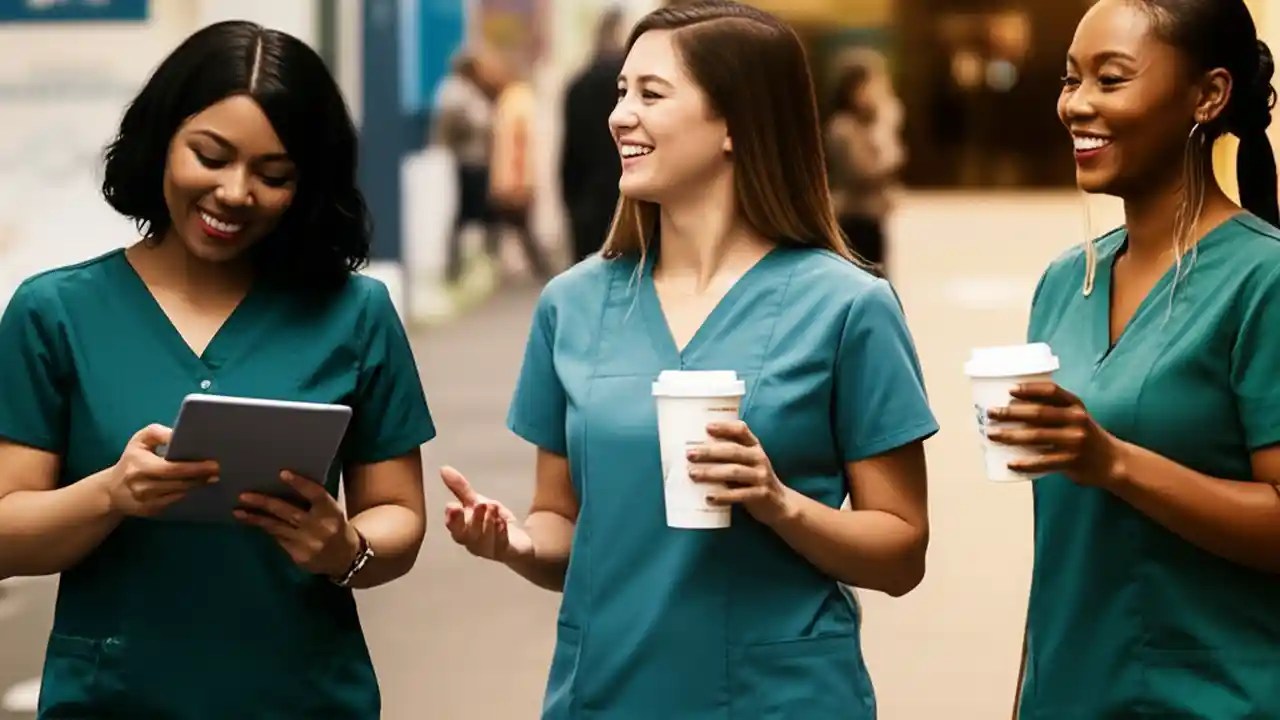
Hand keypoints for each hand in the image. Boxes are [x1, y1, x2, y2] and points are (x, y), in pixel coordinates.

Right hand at [103, 424, 219, 517]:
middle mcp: (141, 486)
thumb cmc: (132, 459)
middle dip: (201, 477)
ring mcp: (146, 502)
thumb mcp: (141, 440)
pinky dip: (189, 495)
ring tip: (213, 478)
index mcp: (139, 466)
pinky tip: (200, 488)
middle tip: (219, 471)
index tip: (213, 464)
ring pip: (179, 494)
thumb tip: (178, 435)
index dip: (194, 468)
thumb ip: (159, 433)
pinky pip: (175, 503)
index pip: (171, 469)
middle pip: (179, 483)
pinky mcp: (151, 512)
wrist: (112, 490)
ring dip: (198, 487)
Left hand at [234, 471, 360, 576]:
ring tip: (238, 511)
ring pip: (277, 528)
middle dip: (265, 503)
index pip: (316, 494)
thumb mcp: (330, 510)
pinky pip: (278, 539)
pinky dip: (266, 529)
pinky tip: (253, 522)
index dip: (300, 483)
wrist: (346, 556)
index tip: (282, 473)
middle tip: (244, 495)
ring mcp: (308, 544)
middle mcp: (320, 527)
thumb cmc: (333, 525)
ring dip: (256, 519)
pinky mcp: (299, 556)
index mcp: (331, 511)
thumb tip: (279, 486)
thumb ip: (311, 501)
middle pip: (289, 512)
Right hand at [441, 466, 532, 563]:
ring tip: (492, 507)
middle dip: (472, 520)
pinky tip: (503, 522)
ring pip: (484, 541)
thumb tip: (443, 468)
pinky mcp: (506, 552)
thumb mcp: (476, 502)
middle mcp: (473, 543)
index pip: (453, 528)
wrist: (517, 542)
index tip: (452, 506)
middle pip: (467, 536)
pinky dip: (500, 533)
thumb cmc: (491, 523)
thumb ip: (460, 488)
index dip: (452, 519)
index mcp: (462, 531)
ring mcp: (489, 550)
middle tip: (479, 504)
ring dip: (487, 523)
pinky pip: (501, 545)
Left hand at [687, 421, 792, 525]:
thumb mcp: (746, 463)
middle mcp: (759, 458)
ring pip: (734, 471)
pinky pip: (740, 494)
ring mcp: (762, 476)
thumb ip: (727, 456)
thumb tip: (693, 452)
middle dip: (709, 452)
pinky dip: (723, 496)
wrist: (780, 504)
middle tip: (689, 454)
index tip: (707, 427)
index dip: (725, 427)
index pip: (741, 430)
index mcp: (754, 446)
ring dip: (711, 472)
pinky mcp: (762, 494)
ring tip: (692, 474)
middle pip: (733, 451)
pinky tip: (709, 498)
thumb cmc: (753, 480)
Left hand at [987, 382, 1124, 487]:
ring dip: (1010, 436)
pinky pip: (1044, 462)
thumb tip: (1011, 405)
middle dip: (1010, 413)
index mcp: (1075, 405)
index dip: (1029, 389)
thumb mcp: (1075, 416)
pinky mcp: (1072, 461)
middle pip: (1038, 414)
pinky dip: (1025, 463)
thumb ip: (1053, 409)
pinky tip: (1009, 462)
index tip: (1009, 390)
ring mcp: (1074, 441)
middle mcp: (1076, 420)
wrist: (1112, 462)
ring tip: (991, 435)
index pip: (1051, 391)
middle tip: (990, 413)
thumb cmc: (1084, 435)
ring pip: (1036, 437)